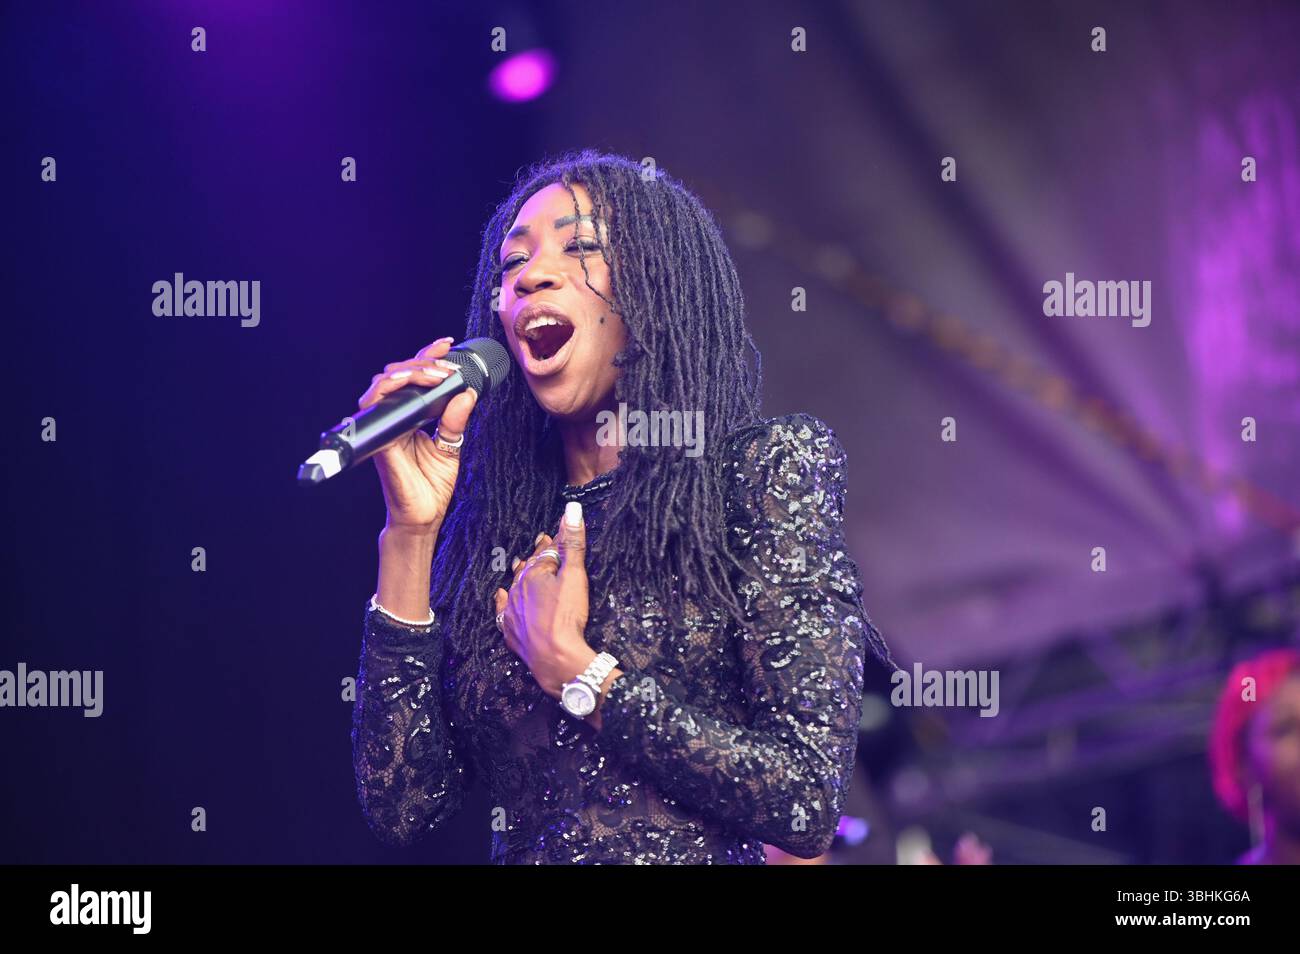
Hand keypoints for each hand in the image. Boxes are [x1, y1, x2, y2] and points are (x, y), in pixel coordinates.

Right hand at [357, 336, 479, 533]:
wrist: (423, 517)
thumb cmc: (430, 486)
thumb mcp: (451, 447)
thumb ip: (455, 420)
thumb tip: (467, 393)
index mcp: (409, 417)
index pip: (413, 378)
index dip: (427, 356)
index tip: (448, 343)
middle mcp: (393, 418)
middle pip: (396, 373)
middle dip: (422, 361)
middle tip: (448, 363)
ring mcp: (384, 427)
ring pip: (384, 384)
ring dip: (411, 372)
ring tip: (438, 373)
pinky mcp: (380, 440)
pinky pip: (378, 408)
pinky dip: (395, 391)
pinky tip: (416, 385)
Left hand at [493, 501, 592, 699]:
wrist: (554, 657)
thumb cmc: (566, 615)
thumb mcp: (575, 575)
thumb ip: (573, 542)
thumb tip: (572, 509)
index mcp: (534, 574)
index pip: (544, 552)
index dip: (550, 543)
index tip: (552, 535)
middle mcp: (518, 589)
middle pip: (527, 568)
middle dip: (534, 557)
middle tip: (539, 546)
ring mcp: (512, 611)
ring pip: (514, 587)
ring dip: (519, 576)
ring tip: (520, 566)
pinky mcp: (511, 632)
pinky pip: (503, 612)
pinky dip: (503, 602)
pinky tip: (501, 597)